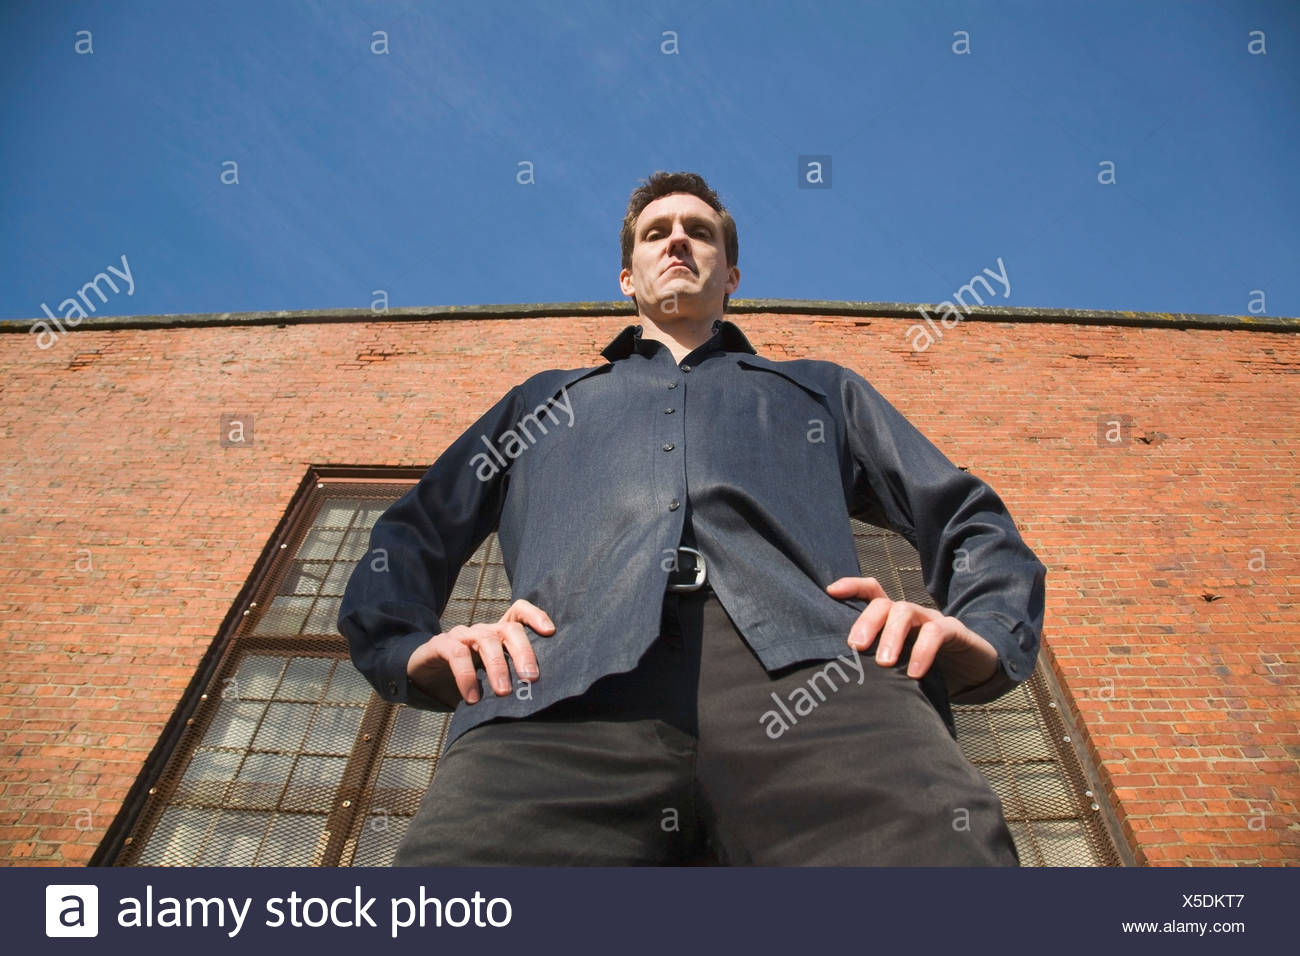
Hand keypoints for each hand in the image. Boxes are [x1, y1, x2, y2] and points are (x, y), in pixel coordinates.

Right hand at [406, 599, 554, 706]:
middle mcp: (483, 631)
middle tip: (532, 678)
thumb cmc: (467, 679)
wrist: (424, 677)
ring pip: (485, 640)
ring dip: (497, 666)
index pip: (519, 611)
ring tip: (504, 692)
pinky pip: (456, 655)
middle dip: (523, 652)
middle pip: (509, 629)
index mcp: (499, 634)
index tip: (550, 632)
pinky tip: (472, 698)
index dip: (535, 615)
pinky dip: (466, 676)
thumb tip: (542, 701)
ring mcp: (462, 635)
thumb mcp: (491, 679)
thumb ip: (512, 682)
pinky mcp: (441, 644)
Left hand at [826, 577, 997, 693]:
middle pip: (883, 604)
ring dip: (891, 635)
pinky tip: (915, 673)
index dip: (852, 587)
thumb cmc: (927, 668)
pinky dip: (923, 651)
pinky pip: (937, 633)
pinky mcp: (954, 631)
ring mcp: (931, 619)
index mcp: (892, 618)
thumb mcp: (897, 666)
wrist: (975, 670)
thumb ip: (874, 668)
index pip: (871, 591)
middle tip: (855, 646)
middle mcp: (909, 614)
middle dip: (867, 621)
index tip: (830, 591)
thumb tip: (839, 687)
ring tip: (884, 663)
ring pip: (906, 612)